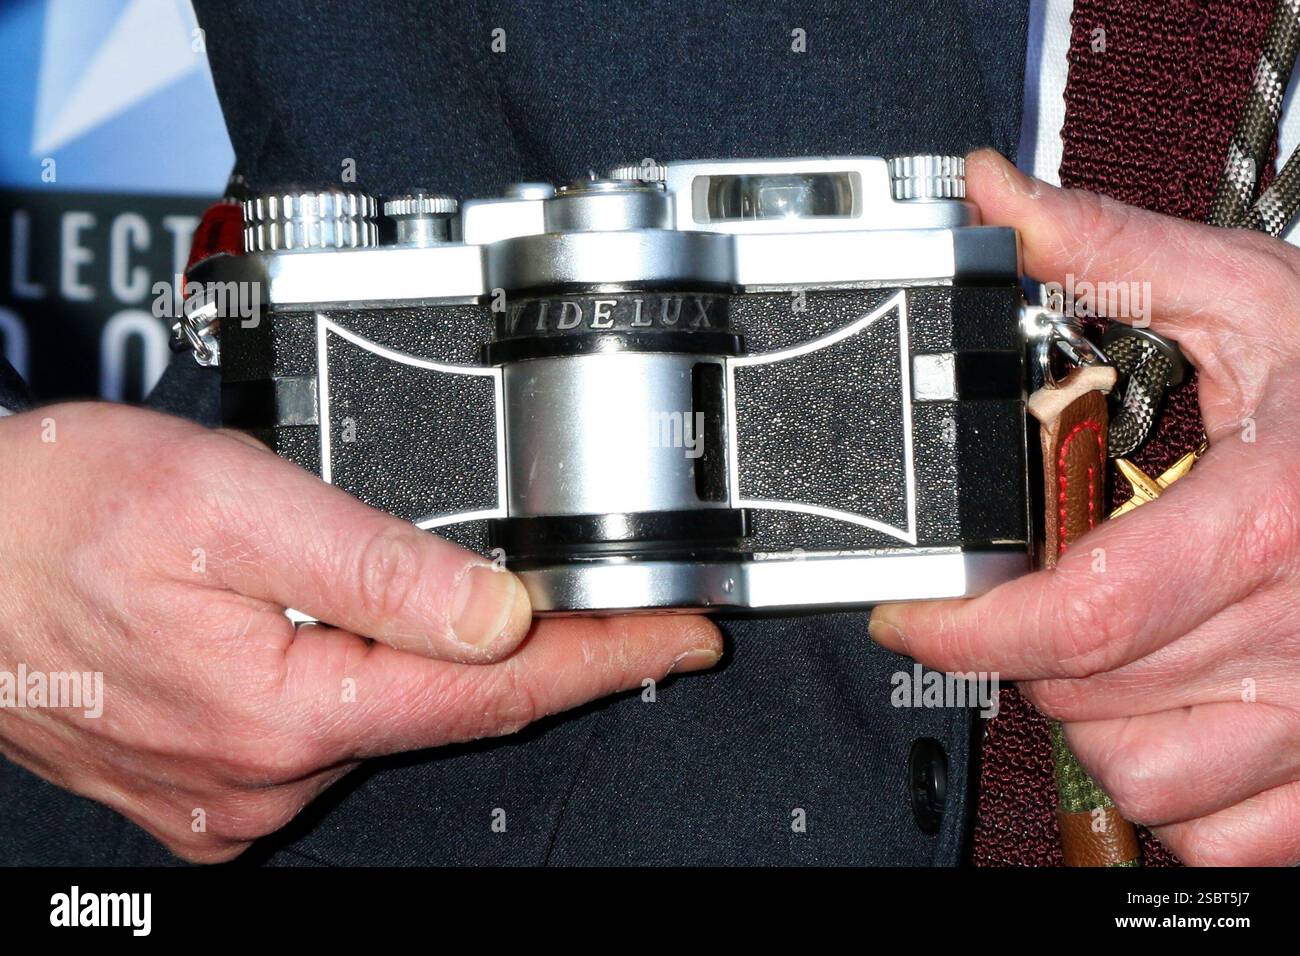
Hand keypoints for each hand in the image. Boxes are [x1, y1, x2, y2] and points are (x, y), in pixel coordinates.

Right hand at [0, 403, 721, 861]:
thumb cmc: (61, 514)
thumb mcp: (232, 504)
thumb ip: (378, 567)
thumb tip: (502, 613)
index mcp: (287, 708)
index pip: (496, 692)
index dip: (607, 655)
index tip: (685, 635)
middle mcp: (265, 775)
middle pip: (450, 708)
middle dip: (534, 652)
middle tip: (599, 595)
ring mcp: (235, 788)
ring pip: (387, 715)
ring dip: (437, 658)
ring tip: (455, 591)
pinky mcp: (212, 779)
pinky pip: (329, 729)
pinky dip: (370, 679)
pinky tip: (360, 632)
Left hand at [869, 149, 1299, 865]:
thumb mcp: (1259, 300)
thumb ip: (1112, 253)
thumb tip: (992, 201)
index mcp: (1275, 518)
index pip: (1076, 614)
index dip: (963, 625)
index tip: (908, 613)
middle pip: (1086, 689)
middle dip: (1021, 642)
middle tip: (1036, 588)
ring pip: (1140, 774)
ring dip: (1092, 714)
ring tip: (1113, 641)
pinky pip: (1218, 836)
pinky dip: (1175, 789)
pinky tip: (1183, 709)